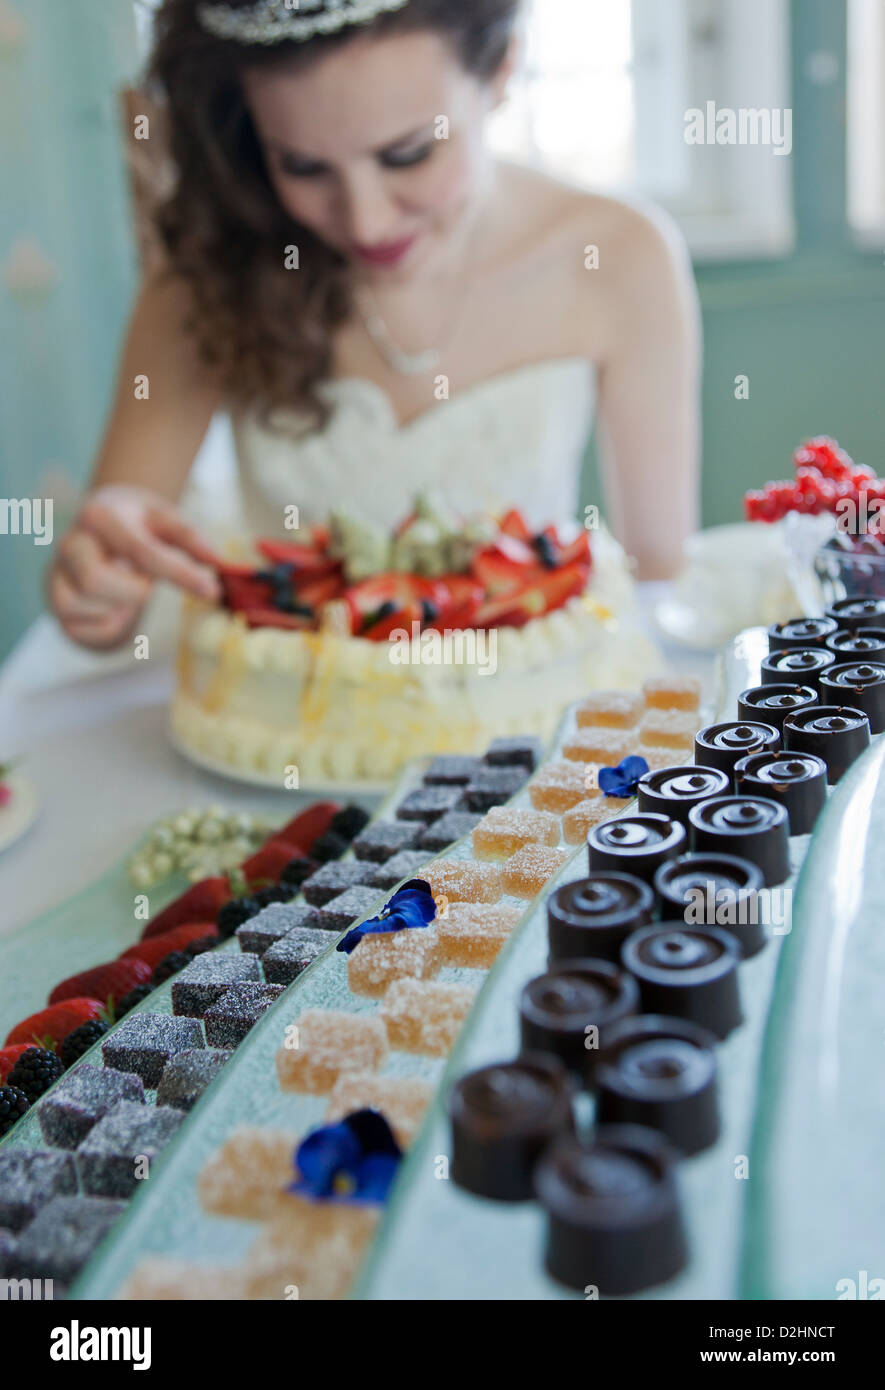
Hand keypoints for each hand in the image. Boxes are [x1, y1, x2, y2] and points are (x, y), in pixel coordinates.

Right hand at [48, 485, 220, 649]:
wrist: (97, 526)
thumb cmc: (135, 524)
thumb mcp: (163, 519)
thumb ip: (190, 536)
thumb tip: (217, 561)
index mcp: (98, 516)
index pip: (140, 551)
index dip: (180, 574)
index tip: (212, 591)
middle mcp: (69, 544)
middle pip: (94, 581)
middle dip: (133, 592)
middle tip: (145, 583)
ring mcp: (56, 576)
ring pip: (87, 609)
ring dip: (122, 607)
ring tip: (127, 589)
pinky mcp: (56, 606)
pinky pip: (83, 631)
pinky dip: (110, 625)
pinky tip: (115, 606)